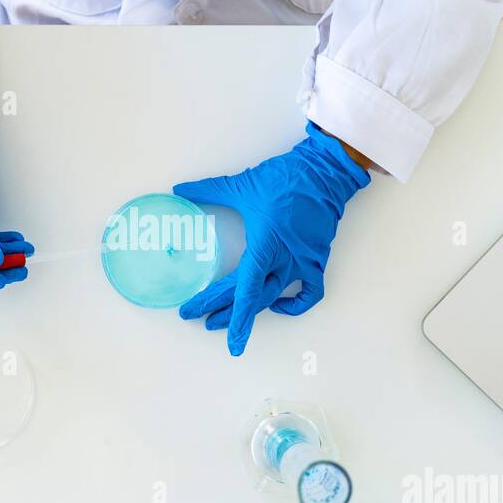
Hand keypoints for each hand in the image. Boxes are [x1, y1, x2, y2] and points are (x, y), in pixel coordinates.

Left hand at [174, 123, 369, 354]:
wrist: (323, 172)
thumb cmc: (284, 179)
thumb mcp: (240, 185)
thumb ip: (208, 190)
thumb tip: (179, 190)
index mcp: (265, 246)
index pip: (244, 290)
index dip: (229, 314)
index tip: (215, 331)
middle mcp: (284, 260)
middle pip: (252, 298)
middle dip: (224, 312)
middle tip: (200, 318)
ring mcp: (303, 262)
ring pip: (273, 297)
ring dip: (250, 311)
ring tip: (226, 319)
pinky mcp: (316, 260)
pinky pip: (310, 293)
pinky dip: (295, 304)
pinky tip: (277, 305)